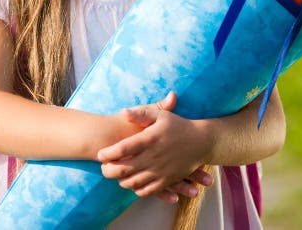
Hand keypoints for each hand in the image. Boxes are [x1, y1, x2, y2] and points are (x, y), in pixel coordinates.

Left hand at [98, 91, 214, 199]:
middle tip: (103, 167)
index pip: (122, 148)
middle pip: (123, 169)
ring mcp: (160, 170)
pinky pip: (147, 190)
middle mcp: (153, 156)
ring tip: (117, 175)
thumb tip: (123, 112)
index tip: (100, 154)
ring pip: (132, 182)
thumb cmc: (179, 126)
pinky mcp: (167, 180)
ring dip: (120, 180)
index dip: (107, 153)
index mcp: (150, 139)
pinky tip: (133, 182)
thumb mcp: (162, 116)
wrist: (201, 141)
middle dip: (108, 170)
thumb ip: (141, 114)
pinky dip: (136, 189)